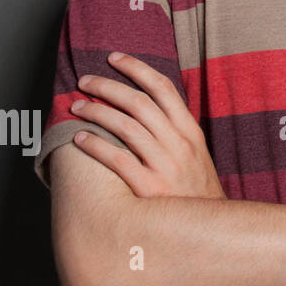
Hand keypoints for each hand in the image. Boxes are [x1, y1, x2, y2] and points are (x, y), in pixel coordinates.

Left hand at [69, 51, 224, 199]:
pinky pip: (118, 160)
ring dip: (96, 112)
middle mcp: (178, 143)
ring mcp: (165, 165)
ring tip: (76, 107)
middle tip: (85, 80)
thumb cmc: (195, 190)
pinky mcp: (149, 188)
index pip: (163, 88)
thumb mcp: (196, 153)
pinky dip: (97, 146)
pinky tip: (80, 139)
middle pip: (139, 102)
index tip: (114, 57)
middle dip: (108, 86)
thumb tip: (148, 104)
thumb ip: (175, 129)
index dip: (137, 68)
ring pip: (125, 126)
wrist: (208, 228)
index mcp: (190, 131)